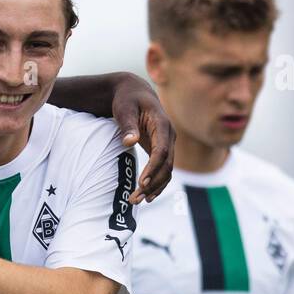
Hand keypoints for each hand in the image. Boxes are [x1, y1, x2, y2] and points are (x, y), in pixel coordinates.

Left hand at [109, 73, 174, 203]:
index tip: (141, 182)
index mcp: (162, 124)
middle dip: (152, 183)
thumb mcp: (124, 108)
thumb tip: (129, 141)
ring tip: (137, 201)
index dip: (153, 168)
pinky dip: (157, 183)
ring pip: (167, 170)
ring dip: (155, 187)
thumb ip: (127, 125)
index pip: (162, 151)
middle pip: (167, 164)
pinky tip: (146, 196)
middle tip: (135, 198)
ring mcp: (167, 143)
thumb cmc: (127, 99)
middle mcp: (169, 135)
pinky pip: (163, 169)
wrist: (134, 92)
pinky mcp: (161, 149)